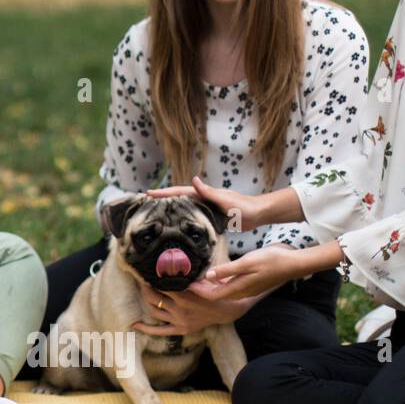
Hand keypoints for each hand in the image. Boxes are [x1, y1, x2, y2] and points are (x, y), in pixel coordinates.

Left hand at [130, 278, 259, 336]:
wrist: (228, 309)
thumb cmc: (213, 288)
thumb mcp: (202, 277)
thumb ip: (187, 272)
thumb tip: (170, 258)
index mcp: (185, 294)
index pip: (160, 284)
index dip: (150, 277)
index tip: (145, 271)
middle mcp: (180, 308)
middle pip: (152, 297)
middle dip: (144, 287)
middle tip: (142, 280)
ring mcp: (180, 320)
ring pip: (153, 311)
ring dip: (145, 301)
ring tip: (142, 292)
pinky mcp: (181, 329)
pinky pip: (160, 331)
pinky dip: (146, 328)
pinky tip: (134, 324)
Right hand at [147, 176, 263, 230]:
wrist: (259, 214)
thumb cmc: (244, 207)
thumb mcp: (225, 199)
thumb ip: (209, 191)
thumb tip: (194, 180)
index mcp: (204, 194)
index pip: (179, 191)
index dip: (164, 193)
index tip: (148, 193)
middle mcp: (203, 199)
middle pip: (178, 198)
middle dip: (162, 199)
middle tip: (145, 202)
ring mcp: (206, 208)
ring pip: (184, 207)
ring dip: (171, 208)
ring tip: (155, 212)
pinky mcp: (211, 217)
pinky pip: (192, 217)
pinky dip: (182, 218)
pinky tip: (178, 224)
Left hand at [193, 244, 322, 300]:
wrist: (294, 263)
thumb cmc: (272, 260)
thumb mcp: (247, 262)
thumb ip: (227, 270)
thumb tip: (208, 275)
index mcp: (239, 288)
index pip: (212, 295)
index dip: (197, 291)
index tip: (184, 284)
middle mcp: (242, 292)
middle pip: (216, 295)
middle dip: (201, 290)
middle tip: (187, 281)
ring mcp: (248, 289)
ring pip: (224, 291)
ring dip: (210, 286)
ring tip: (197, 277)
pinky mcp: (252, 284)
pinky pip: (232, 287)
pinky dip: (221, 283)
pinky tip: (216, 275)